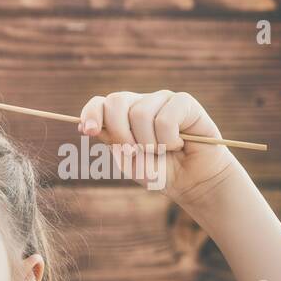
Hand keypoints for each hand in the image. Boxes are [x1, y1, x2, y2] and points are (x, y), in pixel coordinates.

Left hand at [76, 90, 241, 209]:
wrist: (192, 180)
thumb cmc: (159, 171)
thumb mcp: (130, 163)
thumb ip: (113, 145)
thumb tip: (93, 128)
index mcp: (121, 118)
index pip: (100, 103)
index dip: (91, 113)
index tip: (88, 131)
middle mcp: (140, 104)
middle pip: (116, 101)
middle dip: (120, 132)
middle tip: (134, 152)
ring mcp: (162, 100)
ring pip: (140, 113)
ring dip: (148, 142)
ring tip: (162, 150)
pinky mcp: (184, 102)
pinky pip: (165, 118)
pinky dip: (169, 140)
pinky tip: (178, 144)